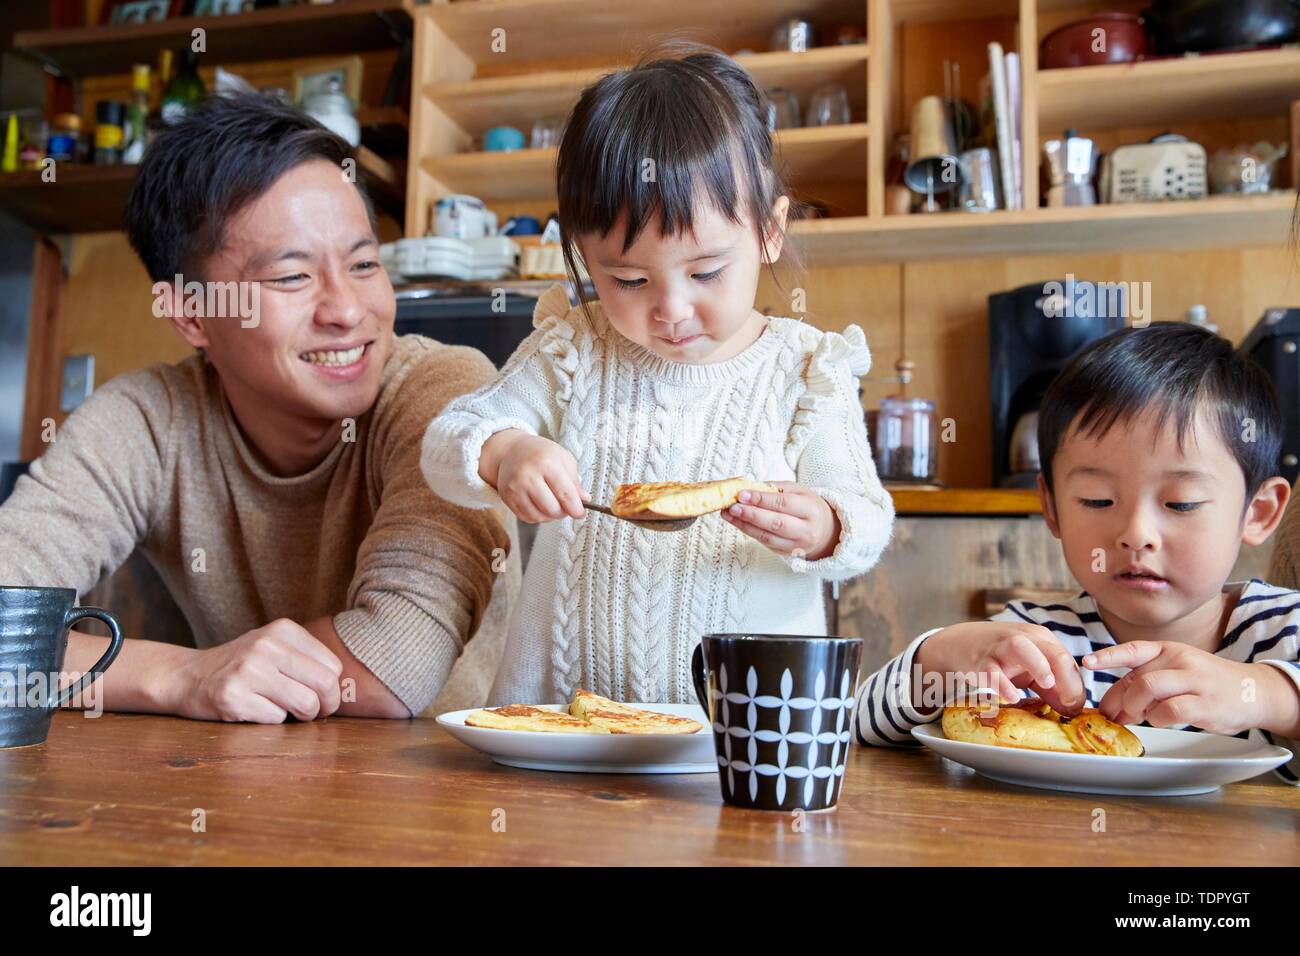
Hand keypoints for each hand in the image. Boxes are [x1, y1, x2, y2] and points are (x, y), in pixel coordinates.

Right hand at [171, 618, 344, 722]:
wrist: (186, 676)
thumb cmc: (242, 666)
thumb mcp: (274, 648)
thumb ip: (308, 659)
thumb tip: (345, 688)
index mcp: (283, 630)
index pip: (333, 666)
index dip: (332, 688)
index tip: (319, 695)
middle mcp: (266, 645)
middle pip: (325, 684)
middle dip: (326, 706)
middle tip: (314, 712)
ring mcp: (247, 671)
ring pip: (305, 704)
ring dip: (301, 716)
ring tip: (287, 711)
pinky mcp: (232, 697)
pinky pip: (276, 719)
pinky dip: (272, 721)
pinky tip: (255, 710)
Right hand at [486, 431, 588, 522]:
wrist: (512, 451)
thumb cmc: (541, 454)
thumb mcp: (563, 459)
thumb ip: (575, 481)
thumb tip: (584, 499)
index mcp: (547, 463)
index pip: (566, 495)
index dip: (576, 509)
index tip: (581, 513)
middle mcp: (528, 476)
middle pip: (552, 509)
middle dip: (563, 512)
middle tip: (566, 507)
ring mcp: (515, 488)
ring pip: (539, 517)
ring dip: (550, 516)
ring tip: (553, 504)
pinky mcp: (507, 497)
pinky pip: (527, 518)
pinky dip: (537, 516)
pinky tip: (540, 505)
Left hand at [721, 482, 840, 559]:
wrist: (824, 532)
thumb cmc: (807, 507)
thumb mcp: (799, 492)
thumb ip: (775, 488)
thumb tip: (749, 487)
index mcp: (811, 509)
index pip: (784, 504)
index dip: (762, 499)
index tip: (742, 494)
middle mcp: (805, 530)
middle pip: (775, 523)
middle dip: (751, 514)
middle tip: (733, 506)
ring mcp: (795, 544)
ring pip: (767, 536)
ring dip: (744, 524)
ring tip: (728, 514)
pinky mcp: (785, 552)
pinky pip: (763, 542)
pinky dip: (748, 531)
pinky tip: (736, 522)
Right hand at [914, 620, 1086, 716]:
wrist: (961, 642)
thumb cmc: (1002, 656)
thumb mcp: (1029, 668)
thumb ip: (1051, 688)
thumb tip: (1072, 710)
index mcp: (1041, 639)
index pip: (1066, 660)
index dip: (1075, 686)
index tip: (1074, 708)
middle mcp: (1024, 639)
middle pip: (1053, 652)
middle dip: (1065, 678)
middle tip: (1069, 702)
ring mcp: (1001, 648)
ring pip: (1022, 648)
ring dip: (1038, 665)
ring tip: (1047, 683)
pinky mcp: (981, 661)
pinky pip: (993, 671)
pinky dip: (1004, 684)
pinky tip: (1012, 697)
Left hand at [1085, 641, 1292, 736]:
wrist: (1252, 692)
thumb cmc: (1206, 685)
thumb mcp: (1175, 674)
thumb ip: (1144, 684)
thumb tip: (1111, 707)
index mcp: (1168, 650)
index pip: (1133, 649)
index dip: (1108, 657)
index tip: (1087, 664)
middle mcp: (1180, 660)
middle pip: (1136, 678)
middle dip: (1120, 700)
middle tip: (1116, 715)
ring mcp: (1194, 680)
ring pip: (1149, 689)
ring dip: (1137, 708)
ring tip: (1140, 715)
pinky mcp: (1206, 703)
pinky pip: (1170, 710)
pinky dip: (1158, 719)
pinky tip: (1162, 720)